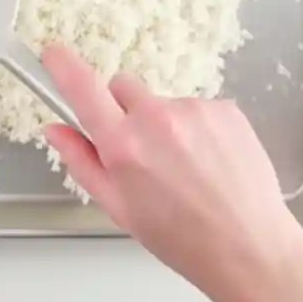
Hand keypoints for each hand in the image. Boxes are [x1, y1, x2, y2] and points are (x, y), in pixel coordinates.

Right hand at [42, 45, 302, 301]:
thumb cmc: (180, 237)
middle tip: (139, 150)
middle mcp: (158, 119)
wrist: (249, 247)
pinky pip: (196, 107)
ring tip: (184, 167)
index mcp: (124, 145)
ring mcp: (195, 110)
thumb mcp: (117, 207)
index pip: (82, 88)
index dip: (62, 65)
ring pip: (161, 101)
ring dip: (163, 123)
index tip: (53, 54)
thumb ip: (81, 161)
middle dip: (122, 110)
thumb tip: (56, 130)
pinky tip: (207, 161)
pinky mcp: (225, 109)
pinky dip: (196, 128)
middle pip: (122, 87)